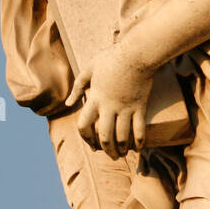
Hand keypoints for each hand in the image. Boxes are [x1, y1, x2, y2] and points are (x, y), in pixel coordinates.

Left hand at [65, 41, 155, 158]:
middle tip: (109, 155)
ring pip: (122, 136)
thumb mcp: (89, 69)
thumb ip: (78, 86)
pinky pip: (139, 129)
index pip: (84, 125)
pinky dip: (139, 141)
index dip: (85, 137)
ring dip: (121, 149)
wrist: (137, 54)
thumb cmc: (112, 58)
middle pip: (104, 136)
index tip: (90, 143)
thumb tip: (69, 103)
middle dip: (106, 149)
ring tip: (122, 154)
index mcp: (95, 98)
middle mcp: (109, 107)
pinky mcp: (140, 106)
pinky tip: (138, 148)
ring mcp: (126, 108)